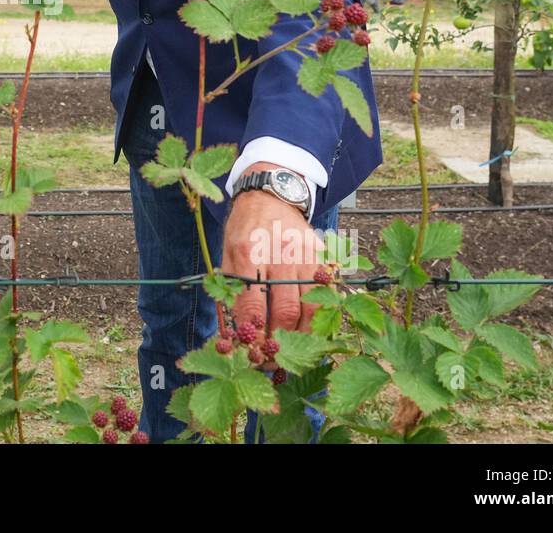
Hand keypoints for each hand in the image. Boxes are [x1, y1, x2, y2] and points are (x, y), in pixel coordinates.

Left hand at [221, 185, 324, 339]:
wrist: (268, 195)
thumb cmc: (243, 229)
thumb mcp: (226, 254)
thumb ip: (229, 290)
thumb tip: (232, 330)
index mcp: (247, 254)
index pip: (252, 305)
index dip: (253, 335)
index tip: (252, 352)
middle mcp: (278, 253)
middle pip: (285, 310)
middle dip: (281, 341)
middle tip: (275, 357)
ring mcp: (303, 253)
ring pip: (312, 304)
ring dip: (304, 333)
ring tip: (296, 348)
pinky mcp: (320, 253)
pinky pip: (326, 290)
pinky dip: (322, 312)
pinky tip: (314, 326)